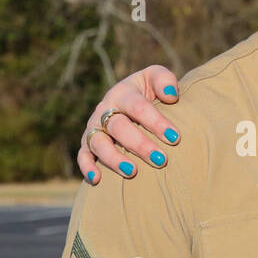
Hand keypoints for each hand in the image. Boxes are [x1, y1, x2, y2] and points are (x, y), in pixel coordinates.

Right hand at [78, 65, 181, 182]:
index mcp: (123, 92)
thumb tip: (171, 96)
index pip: (138, 106)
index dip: (156, 121)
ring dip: (114, 158)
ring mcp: (95, 127)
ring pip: (99, 143)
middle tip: (161, 160)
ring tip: (132, 172)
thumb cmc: (149, 91)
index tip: (175, 137)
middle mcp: (105, 109)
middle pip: (119, 127)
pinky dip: (87, 167)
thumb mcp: (156, 78)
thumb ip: (165, 80)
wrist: (132, 102)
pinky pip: (83, 155)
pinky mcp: (87, 143)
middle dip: (140, 144)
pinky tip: (97, 179)